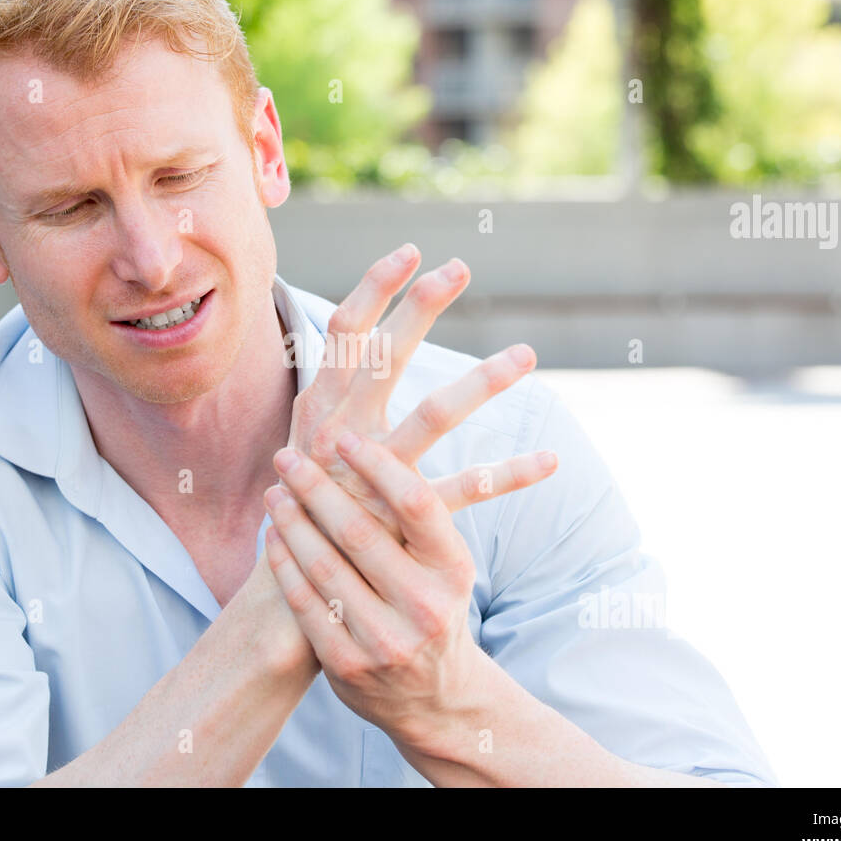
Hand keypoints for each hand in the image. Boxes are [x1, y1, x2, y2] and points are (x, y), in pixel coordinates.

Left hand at [263, 431, 555, 744]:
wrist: (435, 697)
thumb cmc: (432, 605)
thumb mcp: (445, 564)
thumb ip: (416, 517)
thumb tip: (370, 437)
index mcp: (454, 570)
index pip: (416, 504)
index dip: (377, 465)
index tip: (342, 437)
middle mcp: (425, 607)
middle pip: (359, 533)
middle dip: (316, 488)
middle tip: (287, 457)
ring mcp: (386, 641)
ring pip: (324, 568)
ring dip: (292, 523)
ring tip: (274, 492)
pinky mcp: (349, 666)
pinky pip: (306, 605)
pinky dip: (284, 565)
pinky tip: (273, 536)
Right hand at [285, 245, 545, 535]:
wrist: (290, 588)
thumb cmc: (301, 507)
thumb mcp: (303, 441)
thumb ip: (332, 395)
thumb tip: (351, 340)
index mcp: (319, 409)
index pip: (343, 334)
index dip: (373, 288)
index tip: (410, 252)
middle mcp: (341, 434)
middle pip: (383, 356)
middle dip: (420, 306)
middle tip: (460, 267)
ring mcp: (373, 476)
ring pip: (433, 416)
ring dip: (482, 380)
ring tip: (527, 353)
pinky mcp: (401, 520)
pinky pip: (464, 492)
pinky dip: (510, 475)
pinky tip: (550, 460)